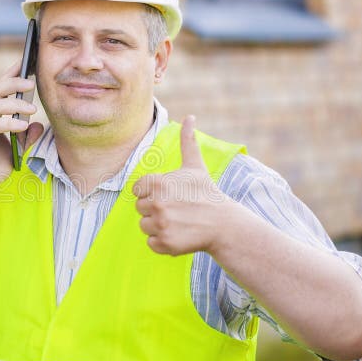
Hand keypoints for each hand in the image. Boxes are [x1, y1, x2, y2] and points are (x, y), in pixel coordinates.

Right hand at [0, 61, 43, 198]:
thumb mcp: (15, 153)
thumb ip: (26, 139)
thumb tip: (40, 126)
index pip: (1, 89)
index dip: (12, 73)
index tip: (27, 61)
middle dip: (14, 82)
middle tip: (32, 82)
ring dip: (15, 104)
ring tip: (33, 109)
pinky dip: (8, 123)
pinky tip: (22, 126)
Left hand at [132, 115, 228, 255]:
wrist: (223, 224)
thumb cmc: (206, 193)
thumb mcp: (195, 166)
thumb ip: (187, 141)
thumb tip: (190, 117)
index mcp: (158, 183)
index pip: (138, 190)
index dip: (153, 193)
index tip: (171, 195)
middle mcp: (157, 203)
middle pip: (140, 208)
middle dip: (156, 209)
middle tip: (177, 209)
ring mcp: (160, 225)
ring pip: (144, 226)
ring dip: (158, 226)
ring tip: (178, 222)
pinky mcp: (164, 244)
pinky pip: (151, 243)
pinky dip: (162, 242)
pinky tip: (179, 234)